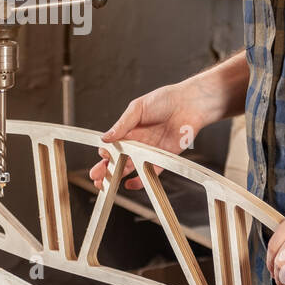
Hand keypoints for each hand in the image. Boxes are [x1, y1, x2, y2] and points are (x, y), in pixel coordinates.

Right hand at [89, 82, 208, 190]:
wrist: (189, 103)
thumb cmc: (165, 100)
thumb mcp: (137, 108)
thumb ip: (122, 124)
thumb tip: (105, 137)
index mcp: (129, 128)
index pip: (113, 143)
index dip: (105, 151)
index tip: (101, 155)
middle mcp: (138, 141)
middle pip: (118, 158)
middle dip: (105, 168)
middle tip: (95, 177)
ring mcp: (150, 150)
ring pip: (130, 166)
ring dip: (118, 175)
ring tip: (106, 184)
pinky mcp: (163, 157)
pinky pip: (150, 171)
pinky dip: (140, 179)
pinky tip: (129, 184)